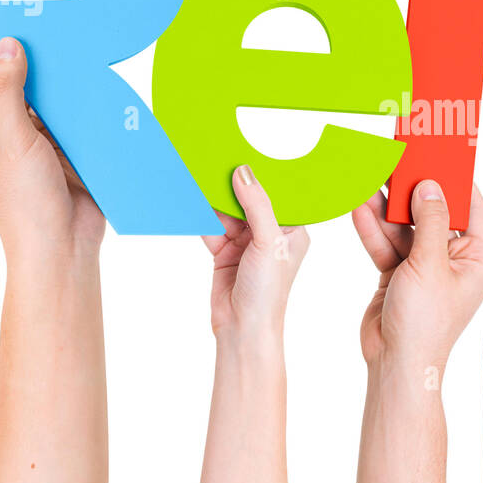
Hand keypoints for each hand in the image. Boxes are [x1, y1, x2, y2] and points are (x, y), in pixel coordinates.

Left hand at [0, 37, 104, 255]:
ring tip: (76, 53)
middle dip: (37, 68)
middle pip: (21, 86)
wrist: (65, 247)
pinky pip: (71, 117)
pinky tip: (91, 83)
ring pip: (49, 100)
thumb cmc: (25, 204)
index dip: (2, 54)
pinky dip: (81, 104)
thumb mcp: (15, 139)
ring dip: (62, 86)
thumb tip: (6, 45)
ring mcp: (34, 142)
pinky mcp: (63, 150)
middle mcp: (2, 134)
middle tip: (53, 32)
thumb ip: (9, 91)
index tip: (19, 25)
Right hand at [203, 164, 308, 341]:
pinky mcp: (224, 251)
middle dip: (233, 184)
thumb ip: (257, 206)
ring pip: (227, 212)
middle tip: (217, 158)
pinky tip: (190, 197)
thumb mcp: (269, 243)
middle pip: (249, 200)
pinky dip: (201, 215)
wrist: (241, 329)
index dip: (264, 176)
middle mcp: (270, 234)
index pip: (279, 195)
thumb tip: (244, 173)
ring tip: (200, 172)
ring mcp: (246, 242)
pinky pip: (211, 226)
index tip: (248, 153)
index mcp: (292, 230)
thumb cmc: (268, 293)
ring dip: (214, 198)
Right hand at [351, 180, 482, 369]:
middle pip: (434, 215)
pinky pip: (387, 244)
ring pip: (405, 228)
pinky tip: (359, 208)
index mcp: (475, 259)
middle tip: (398, 164)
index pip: (473, 211)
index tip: (443, 158)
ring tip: (370, 182)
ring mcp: (424, 268)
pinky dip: (373, 229)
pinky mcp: (399, 275)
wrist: (396, 363)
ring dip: (387, 209)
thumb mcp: (430, 264)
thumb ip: (430, 222)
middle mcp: (452, 261)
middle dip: (413, 193)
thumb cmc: (425, 323)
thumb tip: (431, 186)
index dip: (459, 184)